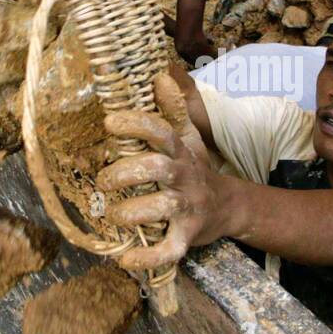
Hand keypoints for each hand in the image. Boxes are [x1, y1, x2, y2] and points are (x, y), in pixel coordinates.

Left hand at [98, 73, 226, 270]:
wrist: (228, 208)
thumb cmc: (195, 170)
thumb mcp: (188, 139)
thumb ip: (173, 109)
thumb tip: (160, 74)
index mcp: (181, 152)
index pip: (161, 132)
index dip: (136, 124)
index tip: (109, 122)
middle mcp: (185, 177)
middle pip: (158, 168)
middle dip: (126, 172)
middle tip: (103, 179)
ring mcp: (187, 208)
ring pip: (162, 208)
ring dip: (133, 212)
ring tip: (112, 214)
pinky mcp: (187, 236)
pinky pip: (170, 249)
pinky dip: (149, 258)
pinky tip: (126, 259)